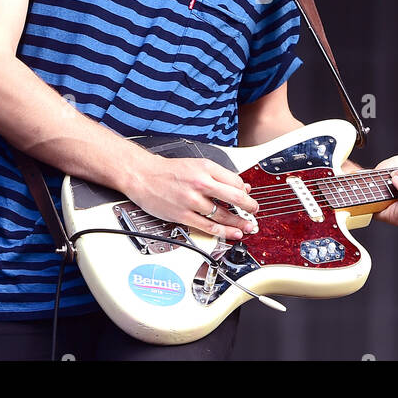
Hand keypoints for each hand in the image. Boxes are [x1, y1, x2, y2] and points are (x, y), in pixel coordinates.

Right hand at [126, 154, 259, 241]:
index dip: (245, 191)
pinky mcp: (183, 215)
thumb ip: (218, 175)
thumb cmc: (167, 171)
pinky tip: (232, 234)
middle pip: (234, 197)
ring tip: (247, 226)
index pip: (235, 181)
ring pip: (223, 215)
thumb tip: (239, 186)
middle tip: (254, 211)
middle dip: (249, 207)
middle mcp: (200, 183)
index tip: (248, 197)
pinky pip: (208, 226)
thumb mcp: (196, 164)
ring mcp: (191, 201)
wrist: (142, 175)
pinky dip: (223, 232)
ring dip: (239, 222)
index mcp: (205, 168)